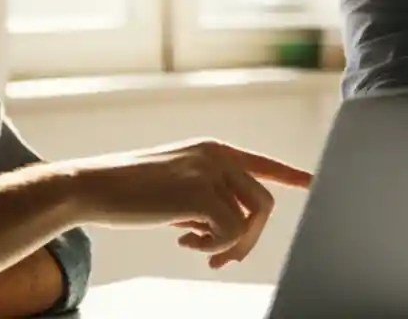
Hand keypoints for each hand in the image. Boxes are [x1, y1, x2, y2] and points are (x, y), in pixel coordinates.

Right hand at [65, 139, 311, 268]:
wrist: (93, 186)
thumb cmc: (128, 192)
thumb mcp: (174, 186)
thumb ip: (206, 198)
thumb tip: (230, 234)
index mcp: (212, 150)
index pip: (262, 164)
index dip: (291, 175)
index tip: (314, 183)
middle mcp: (217, 155)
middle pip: (264, 202)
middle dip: (249, 237)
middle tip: (219, 259)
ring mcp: (209, 170)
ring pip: (252, 218)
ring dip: (232, 244)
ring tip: (200, 249)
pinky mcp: (199, 191)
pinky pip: (230, 232)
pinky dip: (212, 246)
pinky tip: (183, 241)